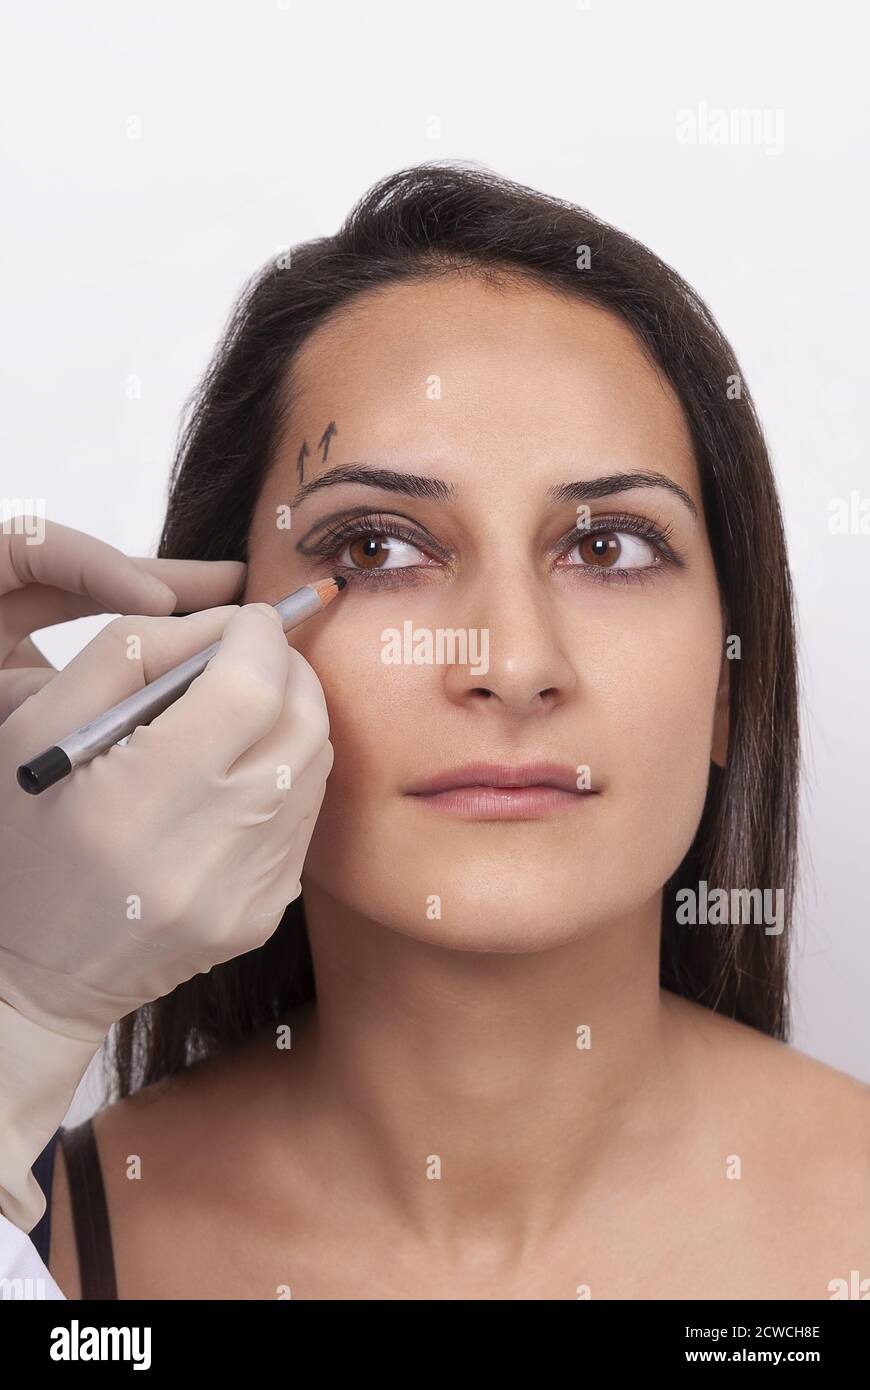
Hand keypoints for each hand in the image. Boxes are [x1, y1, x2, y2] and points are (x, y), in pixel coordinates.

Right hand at [0, 519, 332, 1230]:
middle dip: (287, 671)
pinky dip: (290, 782)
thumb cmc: (13, 833)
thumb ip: (134, 642)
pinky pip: (306, 822)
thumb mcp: (38, 717)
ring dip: (295, 722)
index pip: (251, 670)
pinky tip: (241, 780)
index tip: (257, 613)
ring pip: (318, 765)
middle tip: (252, 662)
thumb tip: (236, 601)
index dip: (262, 630)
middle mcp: (191, 845)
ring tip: (241, 718)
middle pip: (300, 714)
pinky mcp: (255, 916)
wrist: (20, 968)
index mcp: (125, 787)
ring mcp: (234, 891)